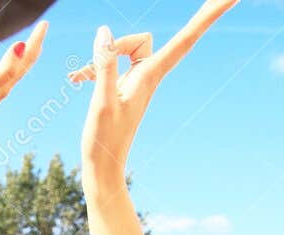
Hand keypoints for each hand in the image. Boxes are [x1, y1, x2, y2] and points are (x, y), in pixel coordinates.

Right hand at [0, 21, 47, 136]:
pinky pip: (3, 76)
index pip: (27, 57)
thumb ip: (5, 68)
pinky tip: (5, 69)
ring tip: (29, 47)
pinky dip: (9, 67)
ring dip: (24, 58)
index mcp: (6, 81)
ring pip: (15, 70)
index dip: (36, 39)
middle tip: (41, 28)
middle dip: (34, 46)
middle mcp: (3, 86)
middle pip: (25, 63)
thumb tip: (22, 46)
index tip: (44, 23)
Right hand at [71, 2, 237, 179]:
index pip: (186, 39)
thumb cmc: (103, 141)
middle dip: (133, 39)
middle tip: (171, 27)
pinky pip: (111, 63)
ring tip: (79, 79)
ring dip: (101, 57)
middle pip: (143, 38)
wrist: (103, 168)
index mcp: (150, 76)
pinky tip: (74, 81)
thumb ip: (104, 65)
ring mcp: (137, 81)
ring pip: (125, 48)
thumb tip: (105, 31)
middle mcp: (148, 75)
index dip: (209, 16)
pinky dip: (93, 68)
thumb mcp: (100, 101)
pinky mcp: (125, 86)